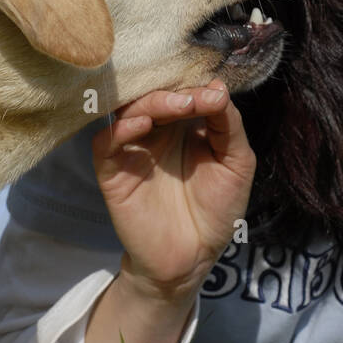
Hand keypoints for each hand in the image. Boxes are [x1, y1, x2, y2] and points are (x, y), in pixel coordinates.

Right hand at [91, 80, 255, 299]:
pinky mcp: (113, 172)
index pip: (183, 90)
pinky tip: (144, 124)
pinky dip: (122, 128)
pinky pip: (106, 142)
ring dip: (153, 102)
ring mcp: (133, 149)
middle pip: (154, 94)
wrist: (195, 257)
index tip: (216, 94)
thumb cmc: (218, 209)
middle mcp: (156, 131)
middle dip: (175, 91)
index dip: (196, 86)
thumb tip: (218, 85)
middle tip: (195, 98)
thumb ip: (228, 124)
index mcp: (184, 124)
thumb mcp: (236, 163)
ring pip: (130, 110)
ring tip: (179, 105)